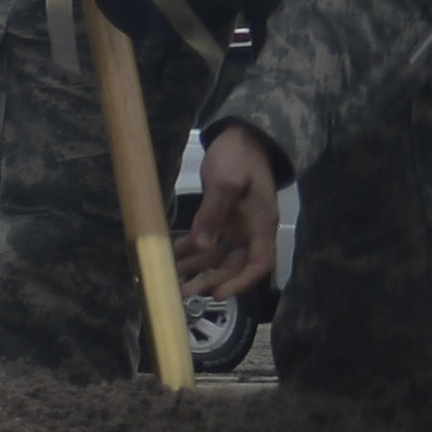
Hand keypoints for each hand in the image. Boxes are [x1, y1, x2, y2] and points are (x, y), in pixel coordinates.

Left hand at [180, 125, 284, 303]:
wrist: (243, 136)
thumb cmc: (239, 156)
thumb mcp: (225, 182)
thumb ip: (212, 214)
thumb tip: (201, 245)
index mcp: (261, 224)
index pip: (260, 263)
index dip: (241, 282)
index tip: (219, 294)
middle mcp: (251, 230)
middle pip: (234, 265)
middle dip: (209, 281)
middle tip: (182, 295)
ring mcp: (237, 225)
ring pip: (217, 256)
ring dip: (196, 269)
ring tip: (171, 282)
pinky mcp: (222, 218)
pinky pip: (207, 241)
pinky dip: (189, 250)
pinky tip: (170, 257)